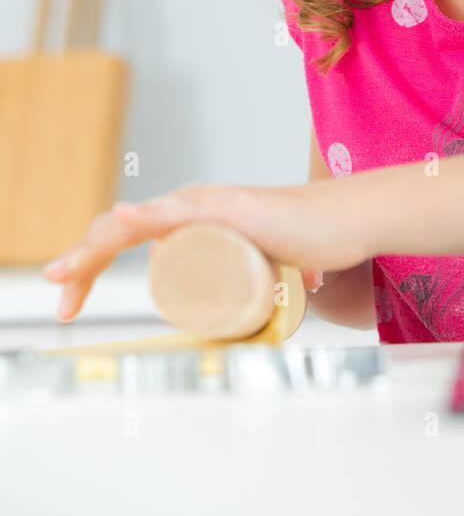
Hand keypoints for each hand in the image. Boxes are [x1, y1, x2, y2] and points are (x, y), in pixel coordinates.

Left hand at [41, 180, 369, 322]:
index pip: (125, 236)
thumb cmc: (309, 244)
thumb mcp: (261, 270)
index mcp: (188, 217)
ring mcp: (209, 203)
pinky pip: (180, 212)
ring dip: (91, 249)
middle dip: (79, 265)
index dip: (88, 266)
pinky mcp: (231, 208)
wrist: (350, 223)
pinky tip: (122, 222)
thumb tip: (255, 312)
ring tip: (64, 276)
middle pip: (119, 231)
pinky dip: (147, 218)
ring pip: (135, 225)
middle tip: (62, 308)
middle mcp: (190, 203)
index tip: (67, 306)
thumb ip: (256, 283)